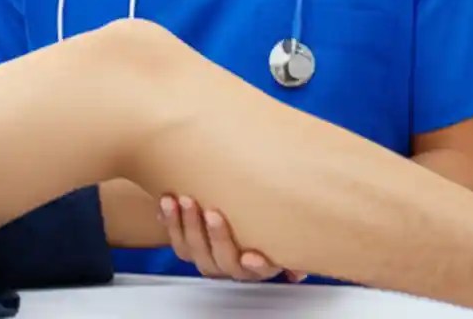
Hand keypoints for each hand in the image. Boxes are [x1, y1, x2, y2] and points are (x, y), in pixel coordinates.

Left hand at [160, 195, 307, 282]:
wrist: (225, 209)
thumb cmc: (256, 217)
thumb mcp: (279, 224)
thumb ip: (293, 239)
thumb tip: (304, 253)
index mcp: (258, 263)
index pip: (260, 271)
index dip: (256, 267)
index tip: (252, 255)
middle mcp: (232, 265)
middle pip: (223, 260)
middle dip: (216, 236)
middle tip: (212, 212)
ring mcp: (208, 258)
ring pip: (195, 251)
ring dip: (187, 225)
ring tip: (184, 200)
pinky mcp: (187, 248)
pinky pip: (177, 242)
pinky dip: (170, 221)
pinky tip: (168, 201)